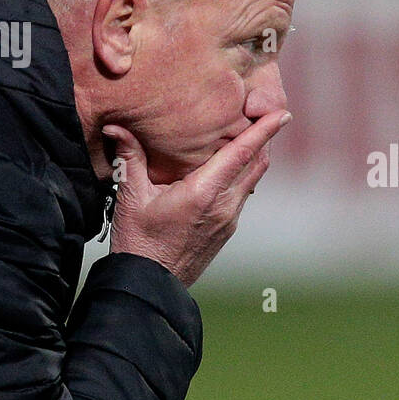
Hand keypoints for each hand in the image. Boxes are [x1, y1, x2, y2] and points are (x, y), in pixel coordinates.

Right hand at [101, 110, 290, 286]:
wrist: (150, 286)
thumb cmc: (138, 243)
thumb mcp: (130, 197)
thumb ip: (129, 158)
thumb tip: (115, 125)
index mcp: (204, 192)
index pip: (242, 154)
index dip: (264, 131)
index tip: (283, 113)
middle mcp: (224, 205)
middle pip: (256, 163)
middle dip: (264, 138)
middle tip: (265, 113)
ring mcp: (229, 218)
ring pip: (252, 179)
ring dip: (254, 156)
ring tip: (249, 134)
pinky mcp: (227, 228)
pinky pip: (242, 194)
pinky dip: (242, 175)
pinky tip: (229, 167)